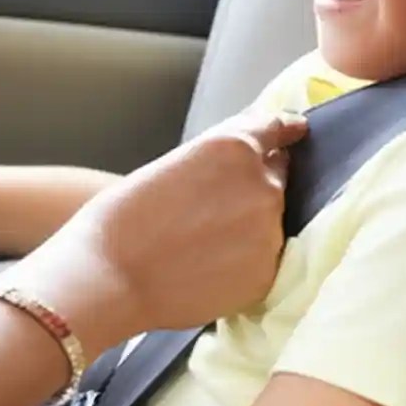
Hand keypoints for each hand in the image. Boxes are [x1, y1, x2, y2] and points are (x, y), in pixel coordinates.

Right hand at [7, 111, 307, 356]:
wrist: (109, 276)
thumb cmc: (124, 217)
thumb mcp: (173, 165)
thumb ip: (217, 158)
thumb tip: (244, 160)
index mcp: (236, 146)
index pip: (277, 129)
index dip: (285, 131)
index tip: (296, 131)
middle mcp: (263, 183)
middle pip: (276, 177)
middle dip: (255, 186)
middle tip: (216, 208)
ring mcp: (270, 231)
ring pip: (270, 221)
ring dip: (250, 225)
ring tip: (203, 243)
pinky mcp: (267, 272)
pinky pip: (264, 259)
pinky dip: (245, 260)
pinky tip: (207, 266)